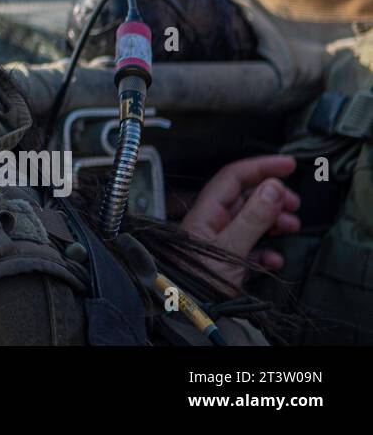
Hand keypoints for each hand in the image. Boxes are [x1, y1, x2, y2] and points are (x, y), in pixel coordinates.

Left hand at [179, 155, 300, 290]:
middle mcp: (211, 223)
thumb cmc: (194, 280)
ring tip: (291, 226)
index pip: (234, 177)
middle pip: (245, 198)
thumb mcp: (229, 248)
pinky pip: (249, 249)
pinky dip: (265, 250)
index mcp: (206, 212)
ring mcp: (218, 242)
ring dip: (273, 221)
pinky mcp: (225, 263)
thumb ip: (252, 218)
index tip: (288, 164)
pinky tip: (274, 259)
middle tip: (294, 202)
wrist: (182, 313)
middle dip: (272, 195)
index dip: (261, 167)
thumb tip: (272, 187)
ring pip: (250, 222)